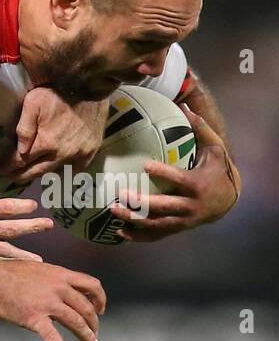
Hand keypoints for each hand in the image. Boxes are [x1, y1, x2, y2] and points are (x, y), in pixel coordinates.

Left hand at [0, 88, 107, 184]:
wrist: (90, 84)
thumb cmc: (58, 91)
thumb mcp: (33, 103)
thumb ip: (24, 128)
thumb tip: (20, 151)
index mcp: (46, 143)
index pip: (21, 161)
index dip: (8, 167)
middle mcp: (62, 154)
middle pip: (37, 172)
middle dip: (20, 176)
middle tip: (10, 177)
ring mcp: (78, 154)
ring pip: (55, 172)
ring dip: (41, 174)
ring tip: (30, 173)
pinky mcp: (91, 150)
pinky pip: (75, 169)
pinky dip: (64, 170)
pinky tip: (56, 168)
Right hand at [0, 260, 105, 340]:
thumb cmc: (10, 273)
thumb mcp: (39, 269)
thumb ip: (54, 279)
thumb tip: (62, 289)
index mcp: (61, 275)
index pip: (92, 285)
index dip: (100, 299)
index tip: (100, 310)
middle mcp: (59, 288)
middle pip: (87, 308)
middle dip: (94, 323)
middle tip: (95, 334)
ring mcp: (48, 304)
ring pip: (77, 323)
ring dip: (88, 337)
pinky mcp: (34, 319)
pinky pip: (53, 338)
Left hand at [109, 107, 238, 241]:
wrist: (228, 200)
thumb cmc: (216, 169)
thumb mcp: (214, 148)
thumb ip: (200, 128)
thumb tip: (184, 104)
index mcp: (198, 184)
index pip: (178, 179)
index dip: (163, 173)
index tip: (144, 165)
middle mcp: (190, 206)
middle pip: (164, 207)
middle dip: (142, 202)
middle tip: (121, 194)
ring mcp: (182, 220)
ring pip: (156, 224)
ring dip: (134, 219)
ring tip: (113, 211)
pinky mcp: (176, 229)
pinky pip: (155, 235)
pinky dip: (138, 236)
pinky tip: (119, 232)